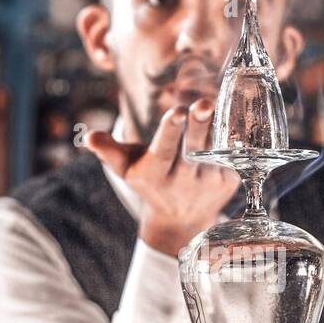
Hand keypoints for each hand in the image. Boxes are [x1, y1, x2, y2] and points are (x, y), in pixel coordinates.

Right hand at [85, 98, 239, 255]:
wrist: (181, 218)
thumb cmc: (150, 180)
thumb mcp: (125, 168)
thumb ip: (108, 151)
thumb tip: (88, 137)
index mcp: (154, 174)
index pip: (163, 151)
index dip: (170, 132)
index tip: (177, 112)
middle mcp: (182, 182)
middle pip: (192, 150)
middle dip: (198, 127)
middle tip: (204, 104)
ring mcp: (208, 183)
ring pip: (215, 151)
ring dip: (219, 130)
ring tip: (221, 106)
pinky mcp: (229, 181)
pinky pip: (233, 156)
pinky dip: (234, 137)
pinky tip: (236, 116)